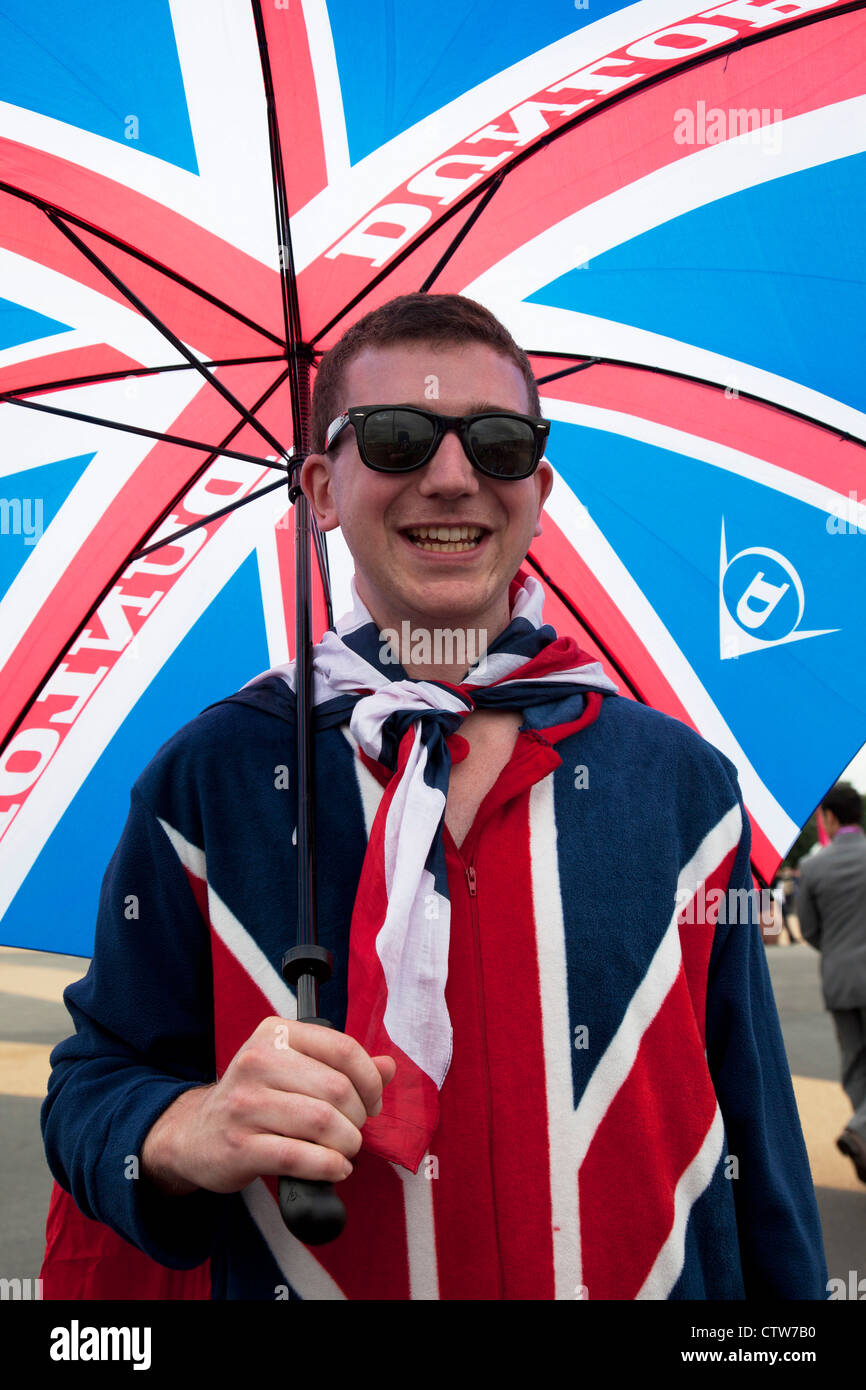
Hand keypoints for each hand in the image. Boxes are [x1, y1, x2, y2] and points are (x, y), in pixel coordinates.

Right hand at [141, 1017, 396, 1194]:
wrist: (196, 1135)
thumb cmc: (256, 1099)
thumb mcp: (294, 1069)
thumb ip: (342, 1065)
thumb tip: (389, 1067)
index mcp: (276, 1033)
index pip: (344, 1049)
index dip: (370, 1081)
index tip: (372, 1102)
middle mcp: (257, 1061)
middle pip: (337, 1089)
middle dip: (358, 1118)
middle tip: (353, 1131)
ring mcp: (245, 1104)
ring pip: (322, 1123)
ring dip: (346, 1144)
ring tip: (344, 1151)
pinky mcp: (239, 1145)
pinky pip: (299, 1157)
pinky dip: (328, 1167)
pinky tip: (335, 1169)